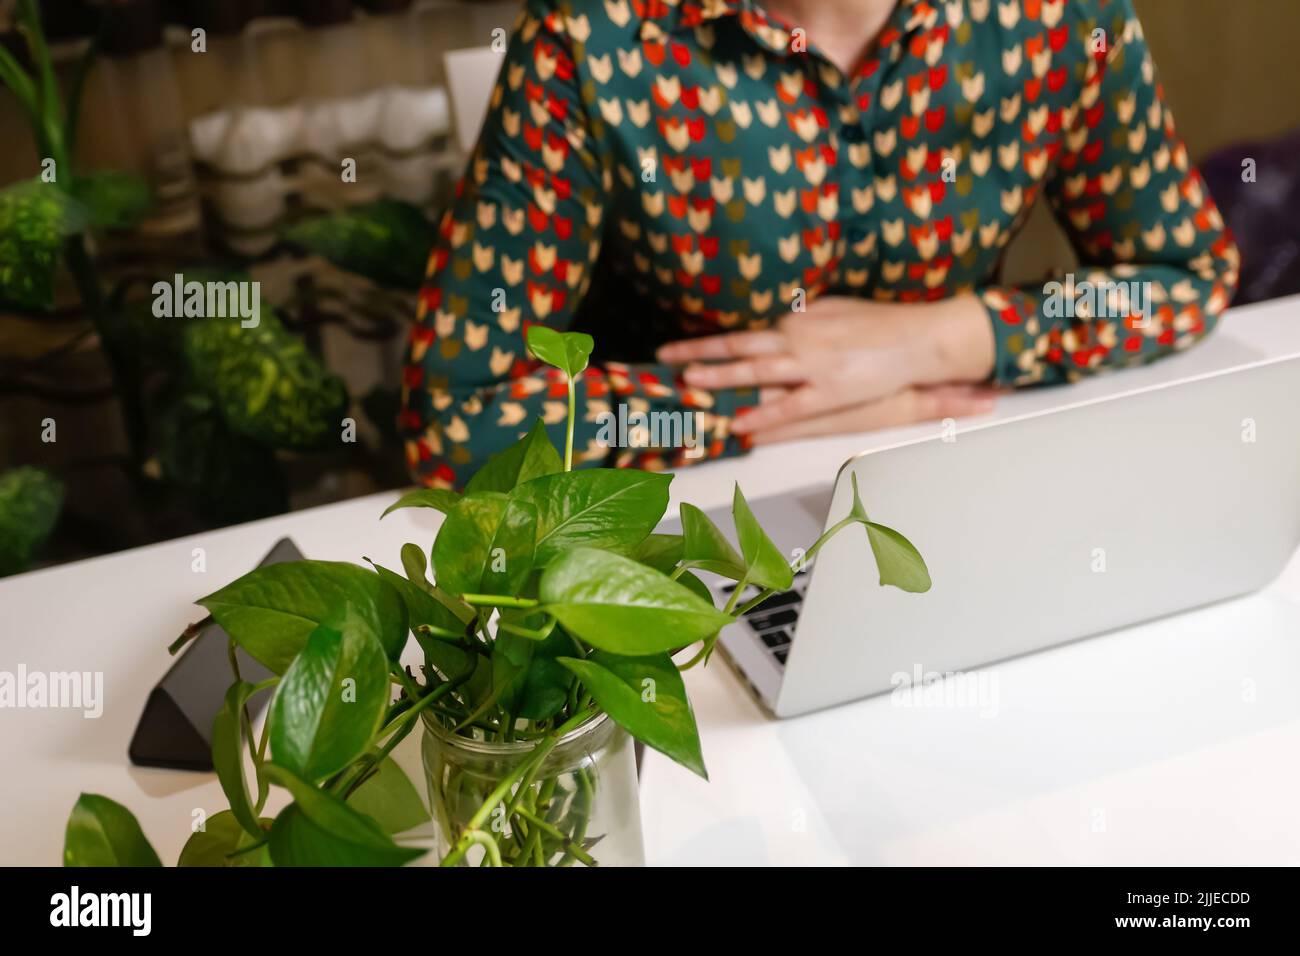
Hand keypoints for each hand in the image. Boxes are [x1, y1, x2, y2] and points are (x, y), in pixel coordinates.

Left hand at [656, 294, 995, 435]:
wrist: (918, 338)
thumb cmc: (880, 325)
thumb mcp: (835, 310)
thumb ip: (804, 317)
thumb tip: (782, 320)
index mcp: (798, 320)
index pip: (748, 333)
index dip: (715, 343)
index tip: (688, 349)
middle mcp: (798, 339)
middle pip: (740, 345)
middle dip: (700, 352)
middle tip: (667, 358)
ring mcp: (812, 366)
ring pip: (757, 371)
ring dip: (722, 376)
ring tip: (692, 384)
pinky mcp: (830, 392)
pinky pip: (789, 407)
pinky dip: (763, 415)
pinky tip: (741, 423)